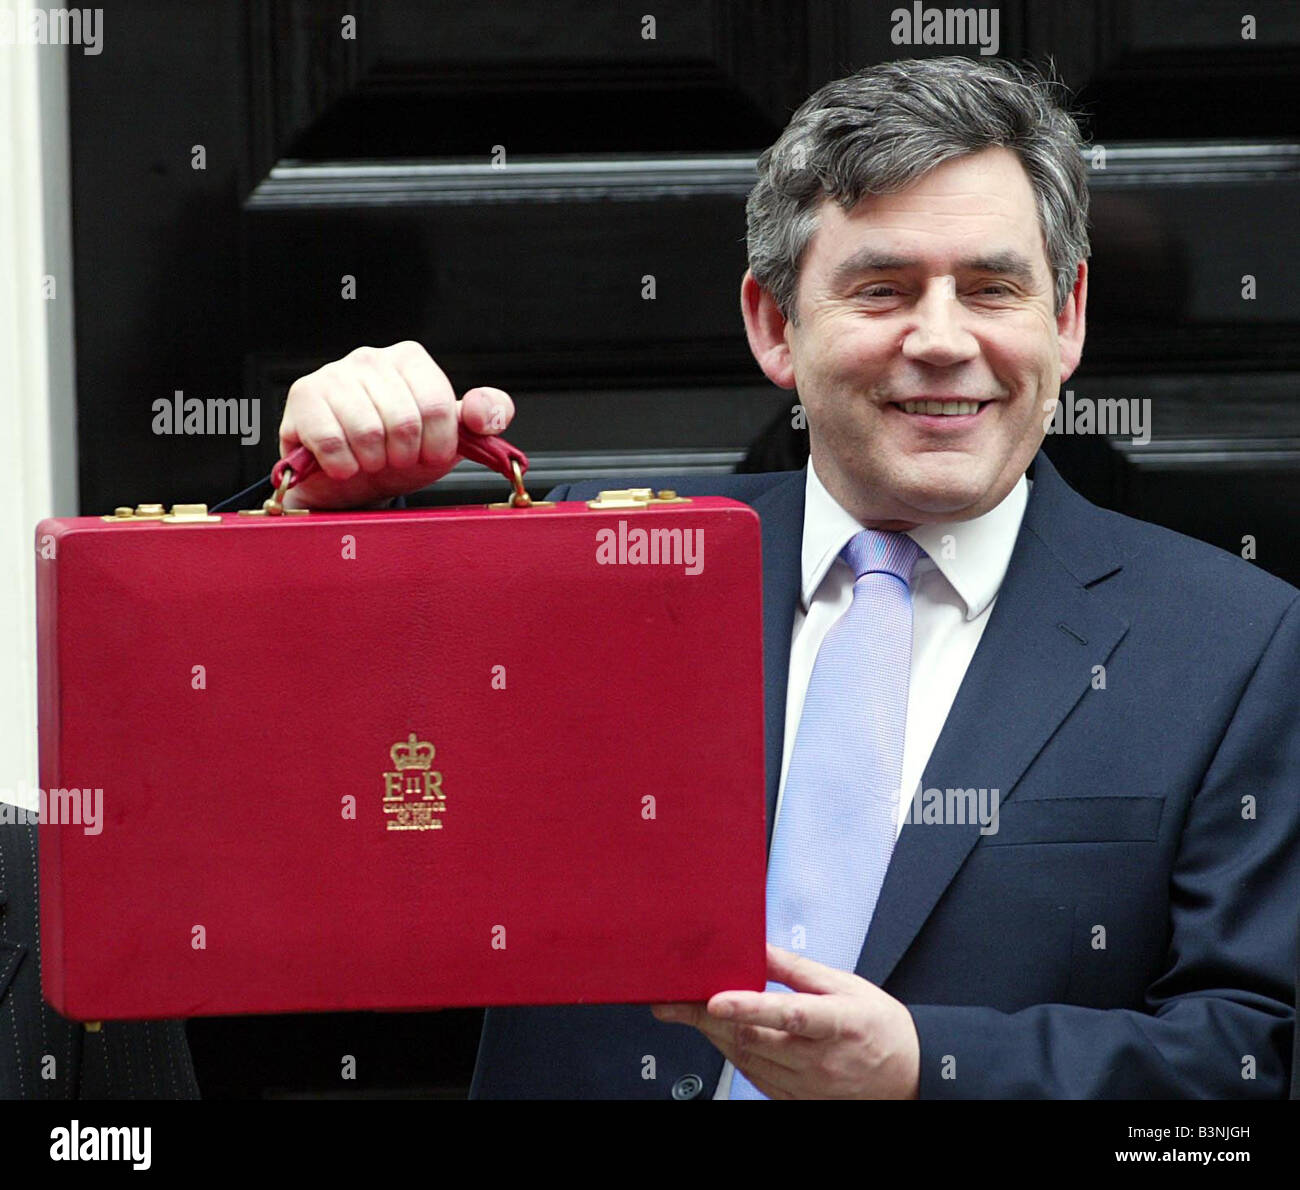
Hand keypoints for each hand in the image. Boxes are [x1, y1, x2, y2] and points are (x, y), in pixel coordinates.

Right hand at [277, 341, 515, 509]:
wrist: (353, 477)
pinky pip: (332, 441)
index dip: (437, 444)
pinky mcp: (303, 396)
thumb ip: (485, 416)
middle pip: (404, 421)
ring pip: (368, 432)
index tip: (429, 454)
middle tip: (395, 459)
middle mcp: (371, 358)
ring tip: (370, 459)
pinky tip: (345, 462)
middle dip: (404, 456)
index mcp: (411, 359)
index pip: (437, 405)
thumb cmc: (401, 451)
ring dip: (373, 462)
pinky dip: (343, 465)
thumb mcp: (452, 437)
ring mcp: (334, 374)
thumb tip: (483, 411)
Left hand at [651, 944, 919, 1098]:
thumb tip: (758, 946)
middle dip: (708, 1018)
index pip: (788, 1015)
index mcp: (837, 1022)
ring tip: (689, 1011)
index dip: (749, 1007)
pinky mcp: (799, 1101)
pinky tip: (721, 1035)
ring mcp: (809, 1086)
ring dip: (715, 1035)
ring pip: (747, 1060)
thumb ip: (795, 968)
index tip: (715, 1000)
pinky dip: (733, 1055)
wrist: (909, 1073)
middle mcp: (821, 1059)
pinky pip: (755, 1079)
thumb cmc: (878, 1024)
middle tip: (673, 1001)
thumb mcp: (844, 984)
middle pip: (754, 1039)